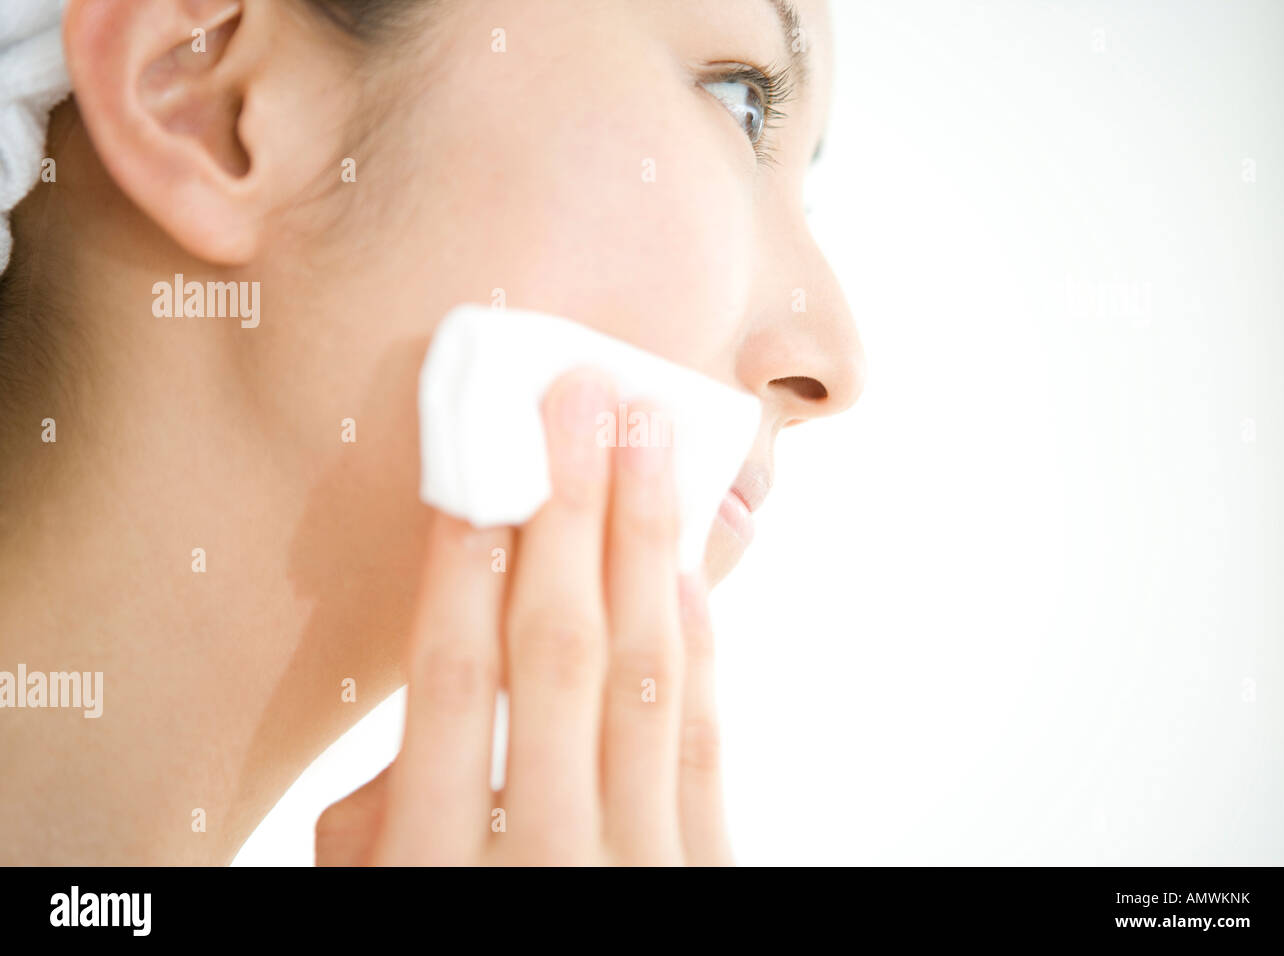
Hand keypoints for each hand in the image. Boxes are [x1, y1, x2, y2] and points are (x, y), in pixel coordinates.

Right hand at [315, 370, 732, 864]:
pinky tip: (686, 566)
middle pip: (558, 652)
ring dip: (645, 544)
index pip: (455, 680)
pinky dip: (695, 648)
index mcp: (439, 869)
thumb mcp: (382, 901)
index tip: (478, 455)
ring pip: (643, 678)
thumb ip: (385, 820)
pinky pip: (703, 746)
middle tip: (584, 395)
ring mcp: (641, 865)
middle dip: (570, 508)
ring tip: (650, 438)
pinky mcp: (706, 874)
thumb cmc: (447, 943)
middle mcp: (548, 860)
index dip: (466, 559)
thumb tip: (433, 703)